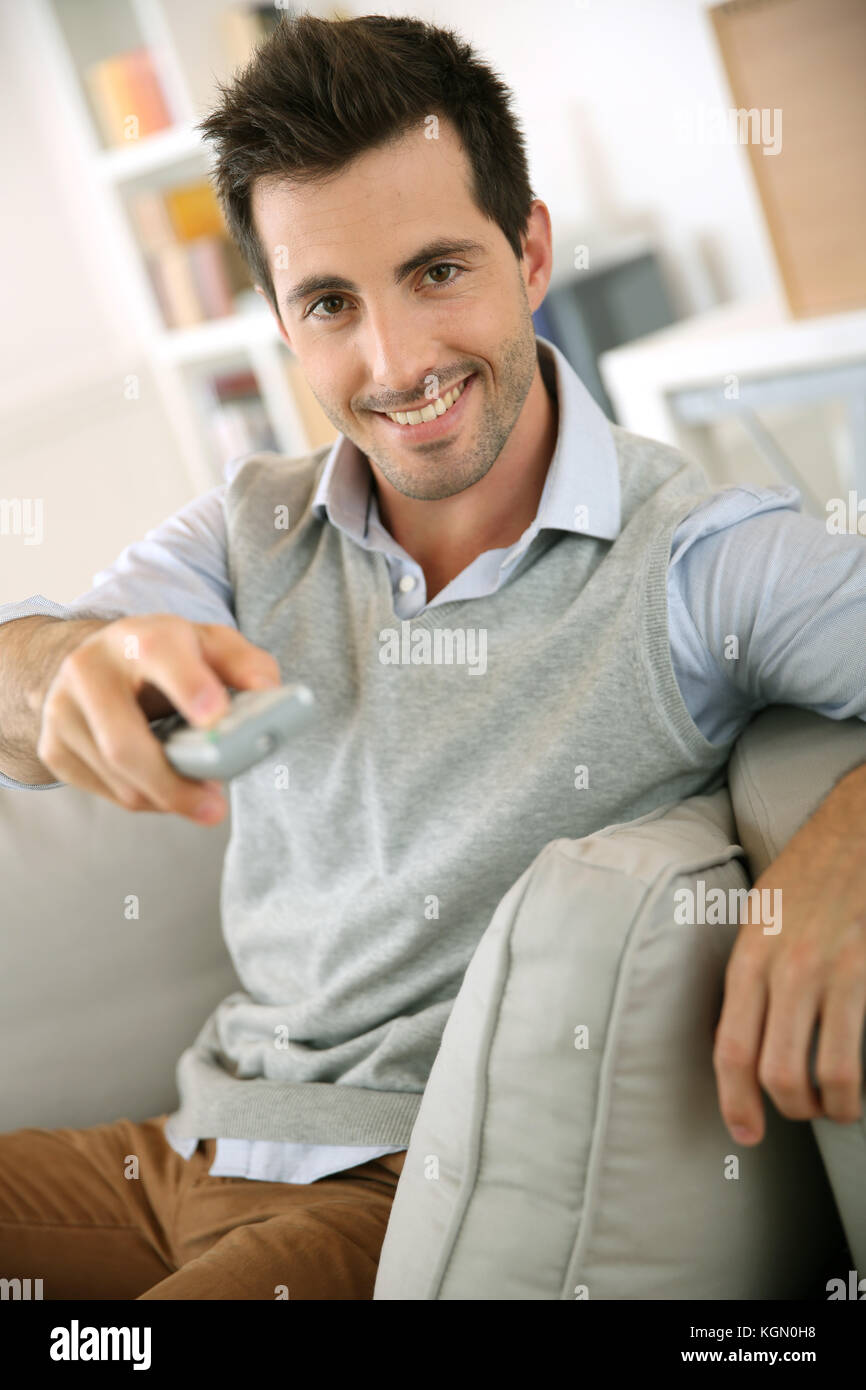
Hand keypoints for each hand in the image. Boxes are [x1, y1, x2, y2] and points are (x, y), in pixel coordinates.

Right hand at [35, 614, 280, 823]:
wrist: (101, 663)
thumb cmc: (170, 658)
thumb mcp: (211, 646)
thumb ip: (246, 664)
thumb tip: (269, 689)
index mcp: (139, 636)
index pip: (161, 654)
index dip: (189, 685)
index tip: (215, 717)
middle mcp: (89, 668)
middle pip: (124, 743)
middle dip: (173, 784)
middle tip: (216, 808)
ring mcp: (63, 709)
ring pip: (118, 778)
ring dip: (166, 797)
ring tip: (198, 791)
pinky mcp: (53, 746)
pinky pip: (107, 793)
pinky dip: (145, 798)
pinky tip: (162, 781)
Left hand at [713, 766, 865, 1143]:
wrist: (856, 828)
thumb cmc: (810, 874)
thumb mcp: (762, 917)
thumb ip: (753, 972)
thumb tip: (747, 1032)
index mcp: (748, 955)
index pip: (729, 1045)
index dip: (734, 1100)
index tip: (745, 1133)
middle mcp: (782, 966)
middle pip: (773, 1070)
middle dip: (789, 1109)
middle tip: (802, 1114)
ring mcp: (827, 970)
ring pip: (821, 1071)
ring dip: (830, 1105)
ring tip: (838, 1106)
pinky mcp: (863, 971)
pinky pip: (856, 1050)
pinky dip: (857, 1085)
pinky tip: (861, 1086)